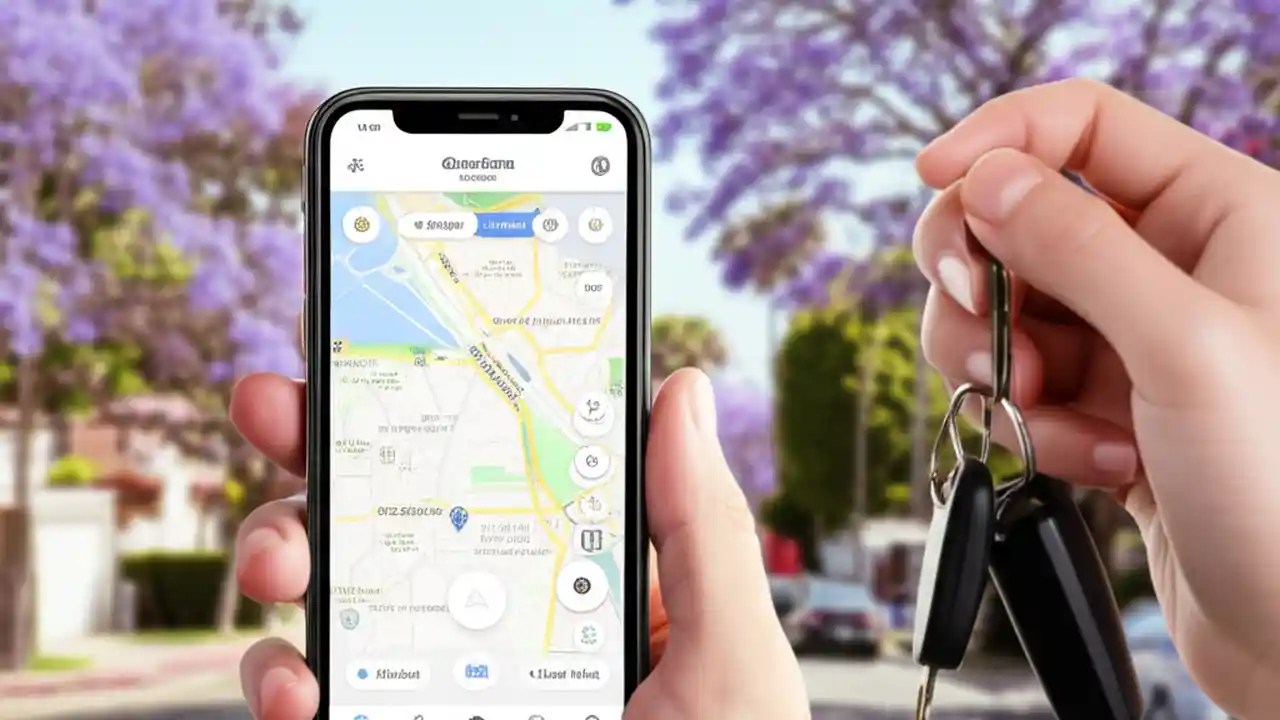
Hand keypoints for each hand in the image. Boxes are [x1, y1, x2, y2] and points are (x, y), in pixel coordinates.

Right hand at [229, 368, 807, 718]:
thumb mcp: (730, 657)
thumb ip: (704, 530)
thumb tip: (678, 387)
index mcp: (577, 571)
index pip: (500, 459)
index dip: (435, 389)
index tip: (376, 328)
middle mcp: (494, 615)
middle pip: (394, 507)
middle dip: (320, 447)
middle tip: (278, 406)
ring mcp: (433, 681)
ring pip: (329, 591)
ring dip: (282, 550)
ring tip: (280, 561)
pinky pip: (307, 695)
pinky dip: (277, 682)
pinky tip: (298, 684)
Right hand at [911, 78, 1279, 717]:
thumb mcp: (1184, 347)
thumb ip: (1077, 247)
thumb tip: (985, 178)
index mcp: (1219, 214)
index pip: (1083, 124)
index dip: (1000, 137)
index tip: (933, 180)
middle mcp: (1173, 267)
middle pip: (1022, 215)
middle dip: (981, 270)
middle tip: (976, 315)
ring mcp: (1135, 340)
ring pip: (1007, 305)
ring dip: (1000, 360)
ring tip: (1048, 413)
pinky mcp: (1107, 406)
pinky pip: (1023, 382)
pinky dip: (1033, 422)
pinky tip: (1095, 463)